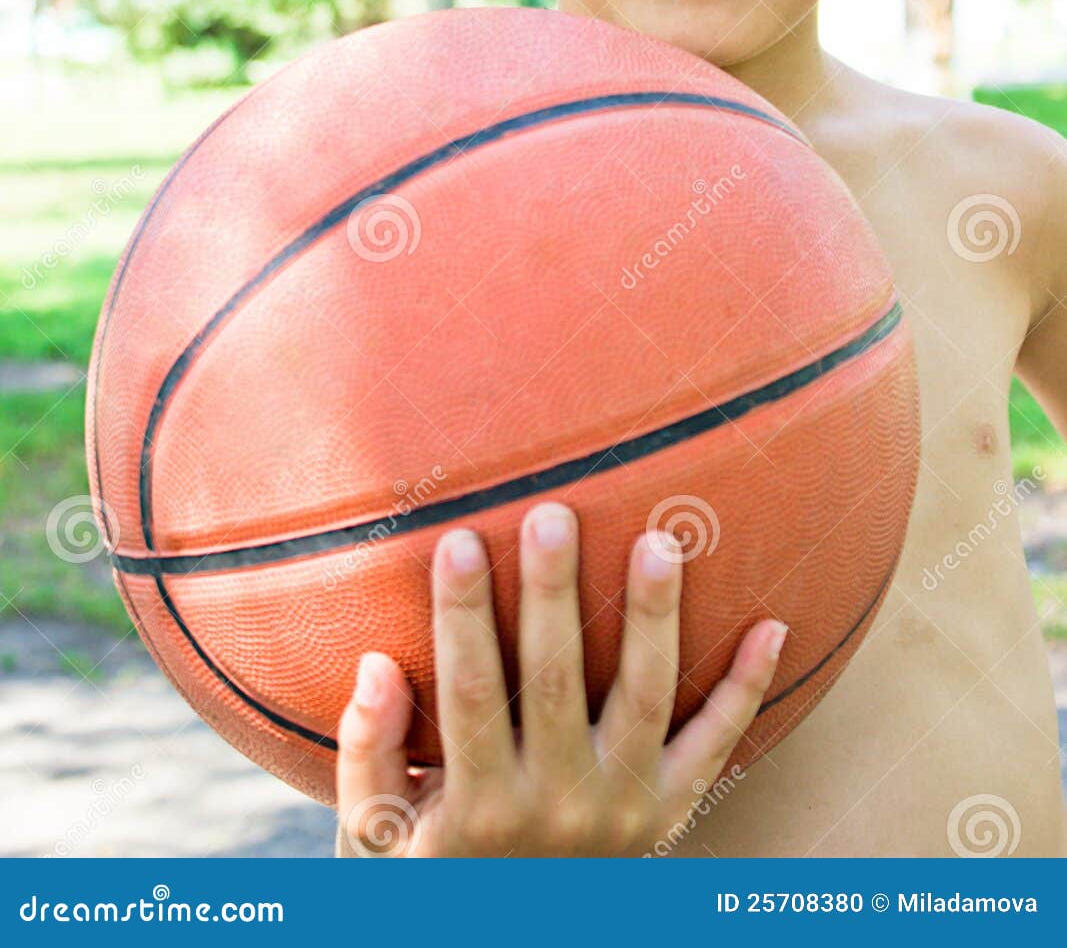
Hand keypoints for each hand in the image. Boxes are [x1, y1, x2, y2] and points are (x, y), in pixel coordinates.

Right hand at [335, 501, 785, 856]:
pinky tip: (774, 624)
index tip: (460, 539)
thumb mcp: (376, 842)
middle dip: (553, 593)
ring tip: (660, 541)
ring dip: (652, 618)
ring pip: (643, 701)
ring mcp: (624, 812)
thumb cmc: (434, 874)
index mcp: (479, 806)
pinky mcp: (670, 814)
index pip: (471, 692)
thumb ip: (370, 753)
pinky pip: (717, 749)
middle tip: (553, 512)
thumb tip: (376, 665)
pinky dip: (748, 688)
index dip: (463, 615)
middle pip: (555, 682)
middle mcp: (555, 808)